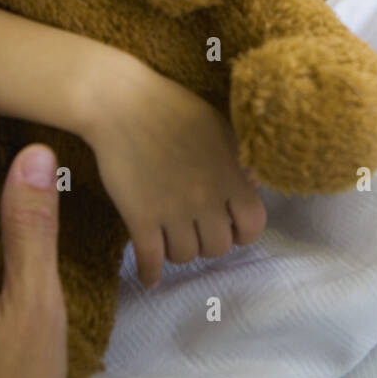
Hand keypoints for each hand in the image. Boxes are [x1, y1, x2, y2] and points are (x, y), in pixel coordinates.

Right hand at [86, 62, 267, 289]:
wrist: (121, 102)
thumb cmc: (171, 108)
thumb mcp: (218, 128)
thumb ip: (239, 160)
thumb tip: (255, 187)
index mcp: (229, 174)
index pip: (253, 225)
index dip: (244, 232)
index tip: (230, 227)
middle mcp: (206, 197)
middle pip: (217, 248)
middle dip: (207, 242)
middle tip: (195, 230)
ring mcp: (172, 209)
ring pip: (184, 256)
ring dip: (179, 251)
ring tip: (171, 239)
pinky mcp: (140, 216)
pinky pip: (151, 260)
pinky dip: (151, 272)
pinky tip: (150, 275)